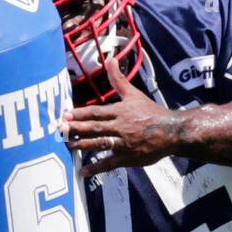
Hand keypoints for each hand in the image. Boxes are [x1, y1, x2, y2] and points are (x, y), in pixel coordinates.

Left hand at [61, 59, 180, 175]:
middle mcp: (120, 127)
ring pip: (99, 144)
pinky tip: (82, 171)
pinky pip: (109, 163)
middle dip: (77, 128)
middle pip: (95, 127)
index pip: (96, 112)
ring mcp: (123, 143)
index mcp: (120, 111)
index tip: (64, 115)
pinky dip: (95, 168)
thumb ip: (118, 80)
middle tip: (60, 130)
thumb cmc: (151, 113)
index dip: (80, 113)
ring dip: (82, 145)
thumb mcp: (134, 94)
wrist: (171, 132)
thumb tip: (110, 60)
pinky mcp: (127, 158)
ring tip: (67, 146)